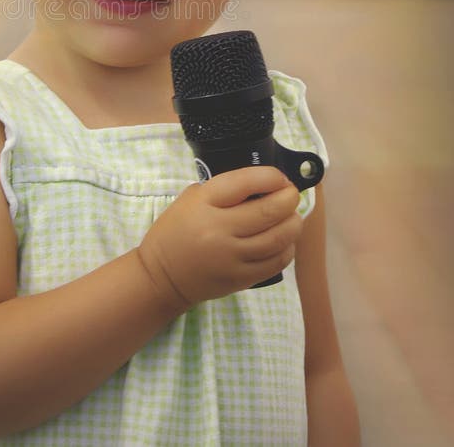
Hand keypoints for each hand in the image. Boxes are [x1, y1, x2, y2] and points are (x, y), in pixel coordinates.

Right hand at [137, 166, 301, 312]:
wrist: (162, 276)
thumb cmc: (175, 231)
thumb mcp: (190, 199)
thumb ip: (223, 190)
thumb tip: (262, 186)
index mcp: (204, 203)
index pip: (246, 182)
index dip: (271, 177)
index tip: (279, 177)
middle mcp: (219, 229)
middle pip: (270, 210)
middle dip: (289, 198)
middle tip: (291, 194)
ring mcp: (232, 257)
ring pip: (279, 237)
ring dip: (293, 223)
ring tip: (293, 216)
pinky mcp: (241, 279)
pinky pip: (275, 262)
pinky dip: (287, 248)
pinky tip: (285, 240)